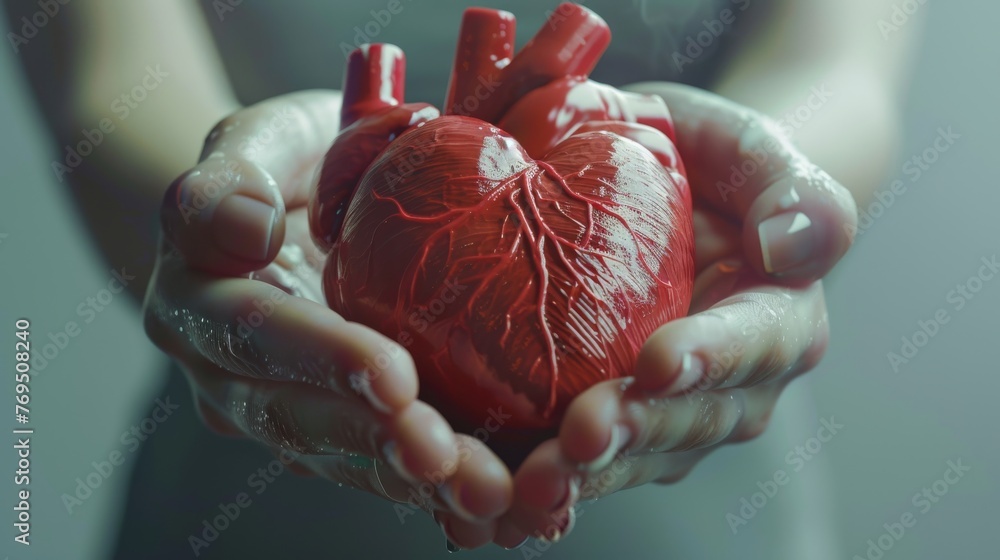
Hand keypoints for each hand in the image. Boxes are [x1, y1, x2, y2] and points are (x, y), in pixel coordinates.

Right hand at [143, 91, 512, 528]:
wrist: (281, 213)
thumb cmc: (279, 166)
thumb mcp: (251, 143)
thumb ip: (227, 180)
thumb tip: (249, 226)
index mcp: (196, 302)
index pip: (255, 333)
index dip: (322, 358)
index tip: (395, 377)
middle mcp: (228, 375)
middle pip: (296, 418)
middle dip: (376, 443)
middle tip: (452, 463)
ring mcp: (281, 409)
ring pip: (341, 458)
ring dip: (412, 482)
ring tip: (484, 494)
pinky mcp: (334, 427)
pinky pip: (377, 465)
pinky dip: (433, 488)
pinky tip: (492, 503)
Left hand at [498, 83, 856, 545]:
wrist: (669, 195)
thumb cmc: (708, 163)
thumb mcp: (748, 149)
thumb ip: (789, 187)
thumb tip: (785, 244)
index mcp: (778, 316)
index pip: (757, 342)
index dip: (711, 359)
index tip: (657, 362)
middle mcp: (735, 382)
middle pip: (692, 420)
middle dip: (635, 432)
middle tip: (579, 439)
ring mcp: (676, 412)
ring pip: (640, 456)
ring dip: (587, 474)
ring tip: (530, 482)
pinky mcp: (620, 425)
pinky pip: (589, 463)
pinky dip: (547, 481)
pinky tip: (499, 501)